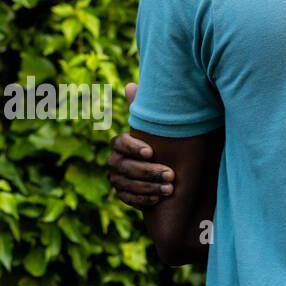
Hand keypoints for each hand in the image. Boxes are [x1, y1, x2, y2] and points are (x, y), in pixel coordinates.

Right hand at [107, 83, 174, 207]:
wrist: (170, 171)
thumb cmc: (163, 144)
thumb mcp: (158, 127)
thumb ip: (145, 109)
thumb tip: (130, 85)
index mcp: (120, 143)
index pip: (119, 143)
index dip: (133, 147)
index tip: (151, 152)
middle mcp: (114, 161)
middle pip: (124, 166)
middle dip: (148, 171)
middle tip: (170, 174)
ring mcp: (117, 179)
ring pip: (126, 184)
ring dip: (148, 187)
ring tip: (170, 188)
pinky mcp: (122, 195)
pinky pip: (127, 198)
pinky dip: (142, 199)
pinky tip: (159, 198)